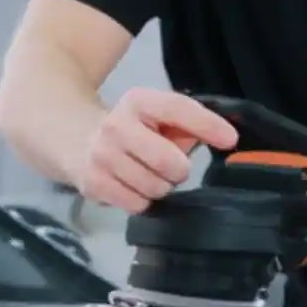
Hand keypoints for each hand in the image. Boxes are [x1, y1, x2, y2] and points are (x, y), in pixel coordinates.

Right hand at [77, 89, 238, 212]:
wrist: (75, 141)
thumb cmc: (132, 130)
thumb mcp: (157, 117)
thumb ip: (187, 125)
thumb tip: (224, 138)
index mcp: (138, 102)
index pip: (178, 109)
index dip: (207, 125)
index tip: (231, 140)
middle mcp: (117, 126)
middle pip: (169, 161)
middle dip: (179, 170)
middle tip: (172, 169)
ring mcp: (102, 156)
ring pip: (155, 188)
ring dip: (160, 187)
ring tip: (149, 176)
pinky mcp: (94, 184)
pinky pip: (137, 204)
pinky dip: (142, 201)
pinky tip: (133, 187)